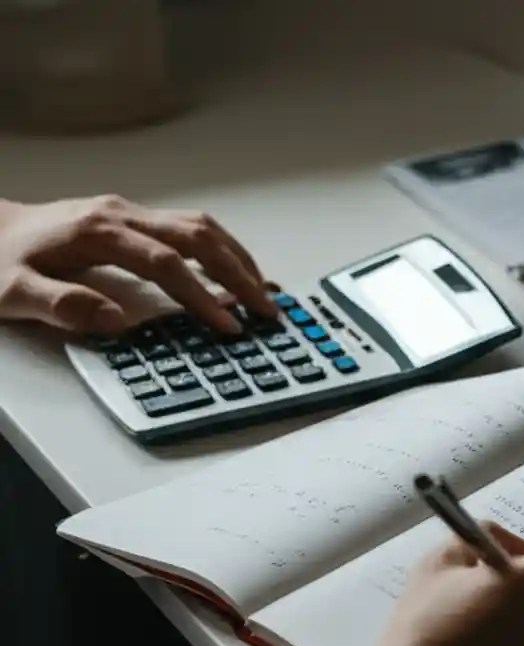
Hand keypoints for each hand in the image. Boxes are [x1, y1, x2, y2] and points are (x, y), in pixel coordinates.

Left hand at [0, 195, 274, 335]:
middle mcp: (121, 214)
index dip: (201, 295)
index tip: (227, 325)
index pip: (166, 263)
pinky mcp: (133, 217)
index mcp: (98, 231)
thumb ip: (62, 305)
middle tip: (266, 309)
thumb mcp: (10, 292)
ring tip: (263, 290)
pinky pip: (190, 226)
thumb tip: (118, 321)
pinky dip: (222, 248)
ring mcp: (130, 212)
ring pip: (200, 225)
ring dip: (237, 257)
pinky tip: (234, 268)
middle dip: (238, 274)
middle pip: (198, 236)